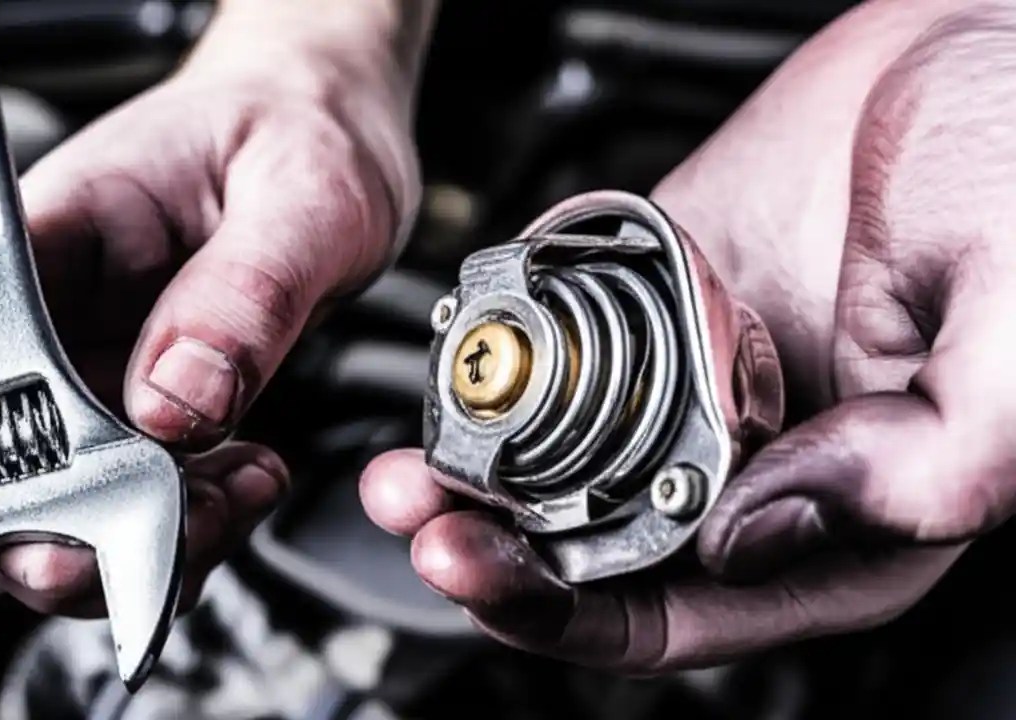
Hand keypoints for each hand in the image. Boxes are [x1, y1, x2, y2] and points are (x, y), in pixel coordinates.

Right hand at [0, 3, 426, 614]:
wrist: (337, 137)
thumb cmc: (300, 127)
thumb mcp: (300, 196)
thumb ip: (242, 295)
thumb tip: (175, 400)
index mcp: (63, 226)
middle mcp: (68, 306)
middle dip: (41, 515)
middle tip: (120, 541)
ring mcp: (107, 365)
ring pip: (66, 487)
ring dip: (131, 527)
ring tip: (230, 493)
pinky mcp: (155, 409)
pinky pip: (142, 494)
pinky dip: (189, 519)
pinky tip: (246, 481)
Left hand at [360, 0, 1015, 670]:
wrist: (986, 47)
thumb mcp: (1014, 348)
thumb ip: (919, 468)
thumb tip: (755, 535)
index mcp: (843, 513)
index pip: (686, 609)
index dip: (574, 612)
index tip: (488, 576)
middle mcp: (758, 460)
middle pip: (598, 544)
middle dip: (499, 548)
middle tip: (421, 516)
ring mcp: (699, 378)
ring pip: (563, 460)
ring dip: (480, 475)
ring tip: (409, 465)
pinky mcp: (660, 297)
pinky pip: (564, 348)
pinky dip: (506, 370)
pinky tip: (459, 371)